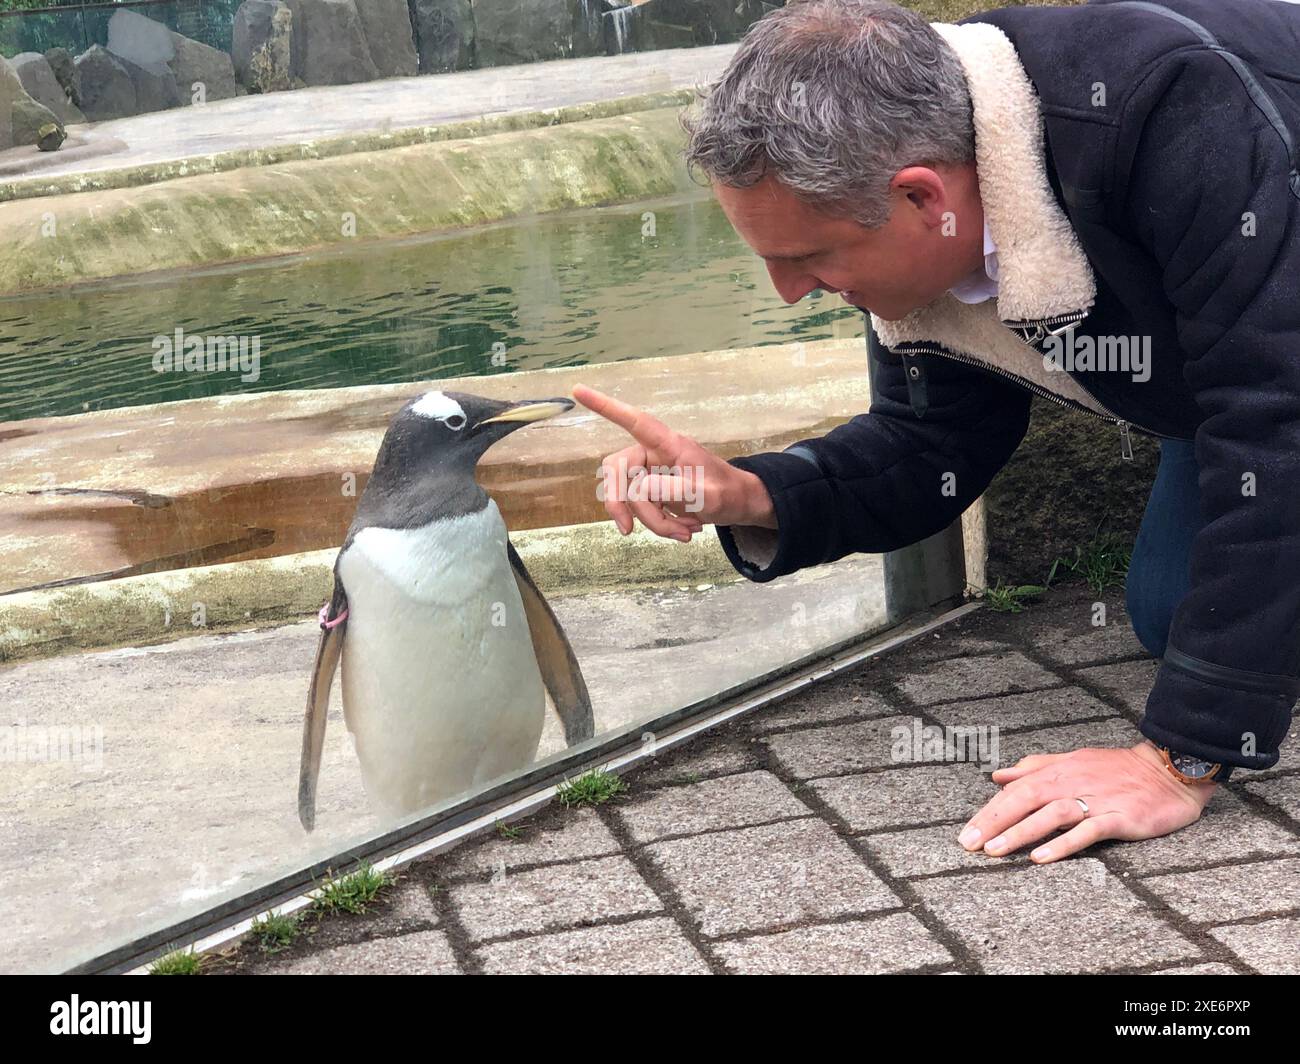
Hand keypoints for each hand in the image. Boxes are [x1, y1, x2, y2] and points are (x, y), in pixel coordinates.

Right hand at [573, 384, 776, 541]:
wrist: (737, 505)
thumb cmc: (727, 492)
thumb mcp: (709, 495)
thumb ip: (677, 489)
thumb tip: (642, 488)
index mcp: (668, 444)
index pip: (634, 421)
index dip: (606, 407)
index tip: (578, 390)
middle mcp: (653, 454)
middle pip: (616, 471)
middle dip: (624, 505)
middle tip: (629, 531)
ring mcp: (649, 473)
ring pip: (627, 496)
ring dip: (651, 521)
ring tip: (685, 532)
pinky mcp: (650, 491)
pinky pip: (638, 510)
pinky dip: (657, 525)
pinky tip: (683, 530)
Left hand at [959, 740, 1216, 862]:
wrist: (1170, 769)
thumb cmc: (1118, 769)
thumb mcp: (1072, 760)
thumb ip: (1035, 768)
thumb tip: (998, 775)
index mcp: (1058, 771)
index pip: (1015, 790)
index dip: (989, 810)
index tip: (967, 832)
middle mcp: (1072, 783)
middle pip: (1025, 800)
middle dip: (994, 822)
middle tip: (969, 844)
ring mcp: (1096, 800)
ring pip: (1050, 815)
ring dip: (1020, 832)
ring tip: (995, 851)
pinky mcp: (1120, 817)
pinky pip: (1088, 831)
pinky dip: (1063, 844)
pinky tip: (1041, 857)